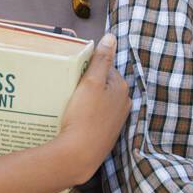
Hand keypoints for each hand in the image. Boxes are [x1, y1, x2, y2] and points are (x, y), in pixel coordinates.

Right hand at [55, 34, 129, 184]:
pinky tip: (73, 120)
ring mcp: (116, 122)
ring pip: (99, 103)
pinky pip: (95, 119)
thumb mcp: (92, 82)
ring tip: (68, 104)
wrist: (79, 155)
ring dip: (86, 101)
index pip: (106, 69)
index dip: (88, 68)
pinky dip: (86, 116)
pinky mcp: (106, 135)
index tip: (73, 73)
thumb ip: (102, 59)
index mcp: (122, 89)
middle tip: (68, 88)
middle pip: (103, 86)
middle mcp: (124, 104)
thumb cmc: (85, 116)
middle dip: (88, 85)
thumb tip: (111, 37)